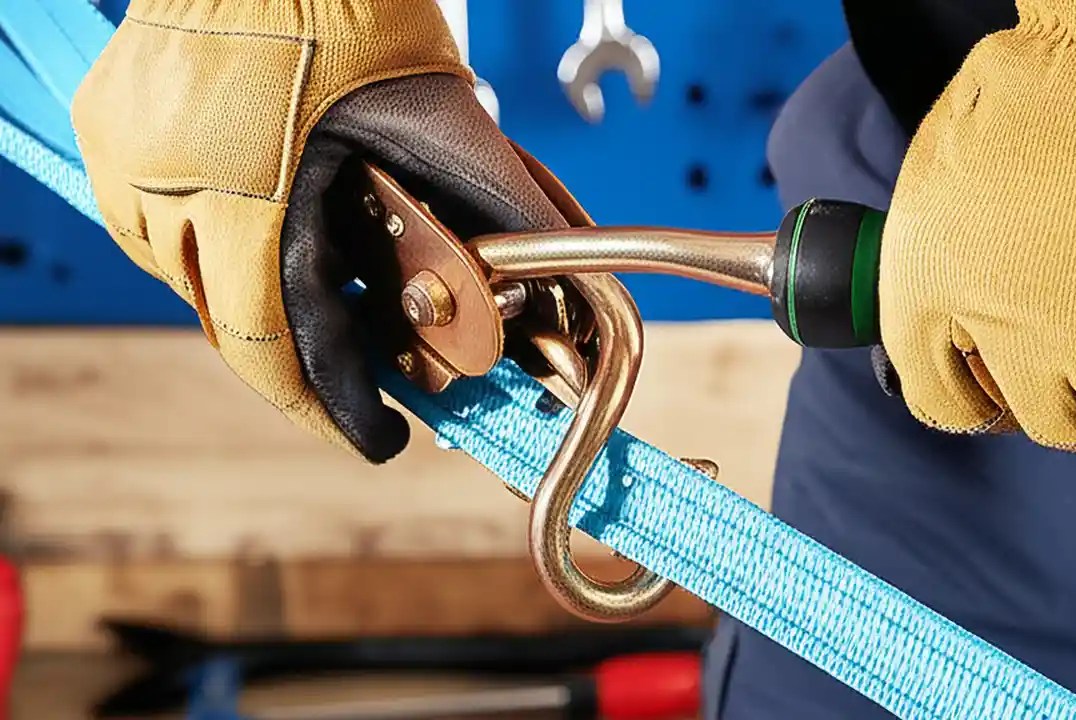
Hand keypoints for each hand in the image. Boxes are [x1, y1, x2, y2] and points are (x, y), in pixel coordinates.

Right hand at [72, 2, 573, 461]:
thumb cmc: (358, 5)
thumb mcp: (444, 113)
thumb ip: (504, 205)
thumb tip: (568, 280)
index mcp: (244, 191)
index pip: (277, 344)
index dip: (334, 406)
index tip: (380, 440)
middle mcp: (163, 186)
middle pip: (237, 324)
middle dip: (311, 358)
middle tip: (372, 378)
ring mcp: (125, 159)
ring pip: (194, 283)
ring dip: (268, 303)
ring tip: (335, 303)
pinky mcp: (110, 132)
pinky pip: (163, 229)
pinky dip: (225, 249)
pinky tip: (281, 238)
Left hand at [879, 0, 1075, 453]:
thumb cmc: (1062, 72)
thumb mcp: (963, 155)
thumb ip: (961, 234)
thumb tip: (988, 270)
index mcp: (920, 274)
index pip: (935, 391)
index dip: (985, 400)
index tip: (1020, 390)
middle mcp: (982, 323)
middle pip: (1030, 415)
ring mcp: (1066, 345)